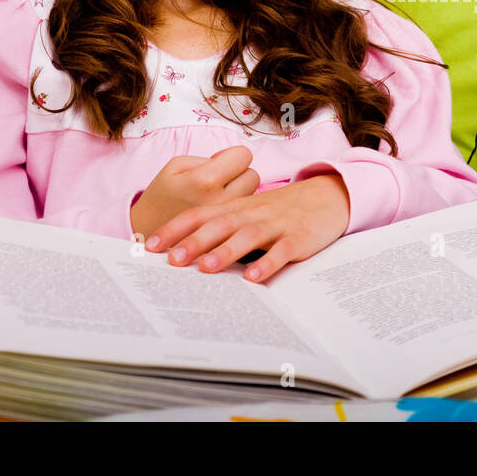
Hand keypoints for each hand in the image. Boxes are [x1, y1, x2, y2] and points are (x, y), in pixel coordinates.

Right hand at [130, 146, 259, 238]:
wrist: (146, 231)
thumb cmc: (163, 194)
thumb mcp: (177, 165)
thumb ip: (209, 158)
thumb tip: (232, 162)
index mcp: (206, 180)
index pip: (244, 156)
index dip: (232, 156)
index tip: (220, 163)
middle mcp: (220, 201)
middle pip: (253, 175)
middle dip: (239, 173)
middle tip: (220, 180)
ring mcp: (225, 220)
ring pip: (253, 195)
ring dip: (240, 191)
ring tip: (218, 195)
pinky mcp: (227, 233)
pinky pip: (245, 213)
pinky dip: (239, 209)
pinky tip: (222, 210)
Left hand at [145, 173, 351, 282]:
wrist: (325, 197)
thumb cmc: (279, 211)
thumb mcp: (248, 213)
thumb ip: (221, 229)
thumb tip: (183, 253)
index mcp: (237, 208)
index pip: (200, 214)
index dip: (176, 228)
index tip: (151, 246)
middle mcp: (253, 213)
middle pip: (220, 224)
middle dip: (195, 241)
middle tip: (173, 260)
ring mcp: (276, 224)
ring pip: (249, 236)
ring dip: (227, 251)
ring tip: (207, 268)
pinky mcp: (298, 238)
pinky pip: (282, 251)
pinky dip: (267, 263)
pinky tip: (254, 278)